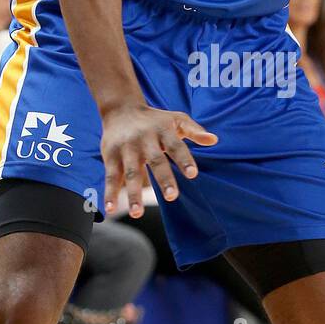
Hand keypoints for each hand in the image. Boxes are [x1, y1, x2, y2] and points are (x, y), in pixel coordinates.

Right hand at [101, 103, 216, 216]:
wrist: (121, 109)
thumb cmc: (155, 119)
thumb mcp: (176, 119)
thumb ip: (195, 131)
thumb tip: (214, 140)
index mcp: (163, 131)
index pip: (176, 146)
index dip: (184, 159)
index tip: (192, 174)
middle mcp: (144, 139)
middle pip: (155, 160)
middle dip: (163, 178)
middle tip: (171, 197)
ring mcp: (126, 148)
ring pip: (131, 172)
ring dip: (133, 193)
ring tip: (137, 214)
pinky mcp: (111, 156)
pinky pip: (111, 176)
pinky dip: (110, 193)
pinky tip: (111, 210)